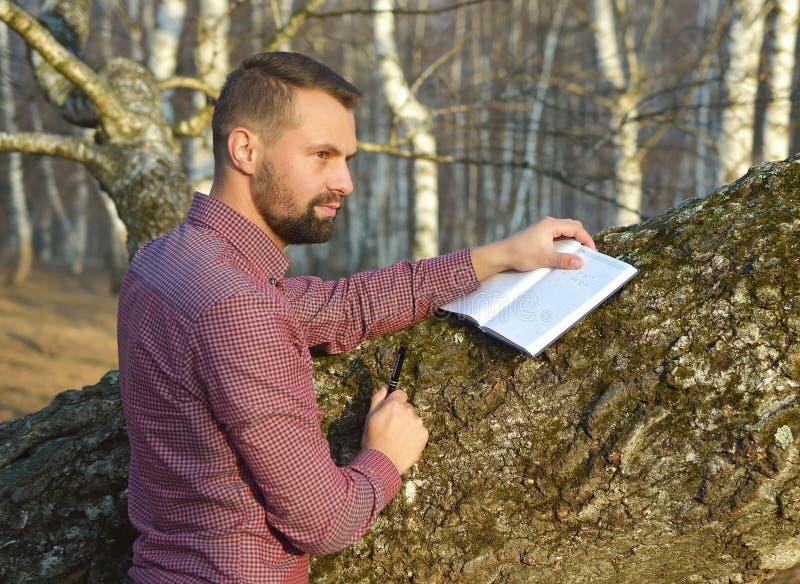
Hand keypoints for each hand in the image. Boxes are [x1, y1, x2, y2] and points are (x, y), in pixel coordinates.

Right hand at [361, 385, 428, 474]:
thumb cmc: (373, 439)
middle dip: (401, 415)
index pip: (400, 394)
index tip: (391, 412)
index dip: (395, 403)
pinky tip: (405, 443)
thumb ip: (378, 398)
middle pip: (407, 407)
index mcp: (394, 405)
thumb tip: (385, 386)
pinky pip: (420, 430)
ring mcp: (417, 423)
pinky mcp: (424, 435)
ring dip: (408, 425)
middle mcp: (408, 411)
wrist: (382, 463)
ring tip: (397, 438)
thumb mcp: (369, 416)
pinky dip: (414, 435)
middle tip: (391, 429)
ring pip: (414, 419)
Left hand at [471, 217, 595, 280]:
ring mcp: (542, 229)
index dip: (586, 239)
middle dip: (581, 238)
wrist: (501, 255)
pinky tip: (564, 254)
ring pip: (564, 231)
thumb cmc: (521, 254)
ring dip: (572, 241)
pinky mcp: (538, 235)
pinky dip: (564, 243)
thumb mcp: (545, 258)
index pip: (576, 228)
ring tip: (578, 254)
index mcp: (551, 224)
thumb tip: (581, 263)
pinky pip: (556, 236)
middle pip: (572, 227)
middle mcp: (548, 224)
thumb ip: (564, 260)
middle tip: (587, 252)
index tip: (592, 251)